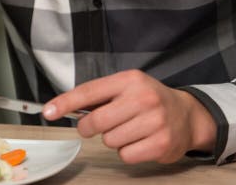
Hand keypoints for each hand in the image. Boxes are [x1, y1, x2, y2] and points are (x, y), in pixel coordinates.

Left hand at [43, 69, 215, 163]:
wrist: (186, 115)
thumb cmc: (149, 100)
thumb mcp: (127, 87)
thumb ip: (99, 95)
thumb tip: (64, 107)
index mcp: (130, 79)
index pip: (89, 91)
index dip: (66, 103)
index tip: (48, 111)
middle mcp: (143, 97)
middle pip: (96, 121)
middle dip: (90, 128)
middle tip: (98, 126)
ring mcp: (154, 121)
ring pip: (110, 140)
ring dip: (114, 139)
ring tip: (129, 130)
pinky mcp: (161, 143)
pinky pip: (126, 155)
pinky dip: (128, 152)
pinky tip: (139, 141)